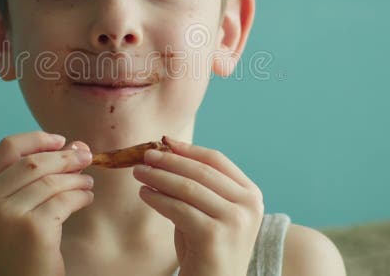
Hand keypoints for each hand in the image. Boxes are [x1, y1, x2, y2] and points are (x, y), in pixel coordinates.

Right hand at [0, 131, 93, 275]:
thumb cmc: (23, 242)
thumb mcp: (21, 204)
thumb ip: (42, 172)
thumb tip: (76, 144)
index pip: (8, 147)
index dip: (37, 139)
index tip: (61, 140)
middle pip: (34, 162)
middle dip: (66, 157)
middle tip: (87, 158)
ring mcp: (8, 214)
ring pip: (52, 181)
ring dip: (77, 179)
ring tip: (87, 184)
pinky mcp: (32, 228)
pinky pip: (65, 200)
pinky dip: (81, 196)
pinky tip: (86, 199)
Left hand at [132, 136, 264, 275]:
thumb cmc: (206, 249)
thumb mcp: (208, 211)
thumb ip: (197, 185)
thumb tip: (167, 150)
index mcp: (251, 195)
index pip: (217, 160)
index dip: (188, 149)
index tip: (164, 141)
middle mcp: (249, 205)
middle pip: (201, 171)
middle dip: (169, 160)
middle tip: (145, 155)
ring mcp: (235, 221)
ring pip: (188, 187)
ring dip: (159, 176)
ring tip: (139, 173)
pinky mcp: (215, 235)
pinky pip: (178, 209)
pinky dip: (157, 198)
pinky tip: (144, 194)